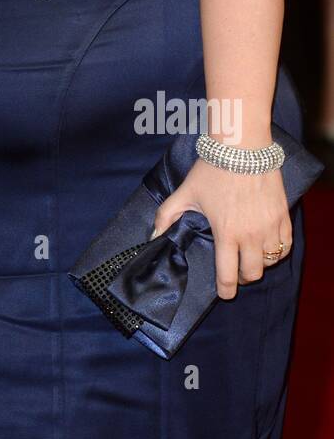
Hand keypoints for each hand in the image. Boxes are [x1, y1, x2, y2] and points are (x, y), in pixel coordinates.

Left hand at [151, 157, 290, 299]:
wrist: (242, 146)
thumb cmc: (212, 169)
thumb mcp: (186, 192)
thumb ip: (166, 215)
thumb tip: (152, 235)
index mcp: (226, 233)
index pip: (228, 276)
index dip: (225, 290)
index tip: (223, 292)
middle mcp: (251, 234)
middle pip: (253, 274)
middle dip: (243, 277)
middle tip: (235, 271)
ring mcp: (270, 226)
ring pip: (271, 261)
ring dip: (260, 263)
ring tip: (249, 256)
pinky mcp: (283, 216)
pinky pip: (286, 245)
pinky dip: (277, 250)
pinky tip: (267, 245)